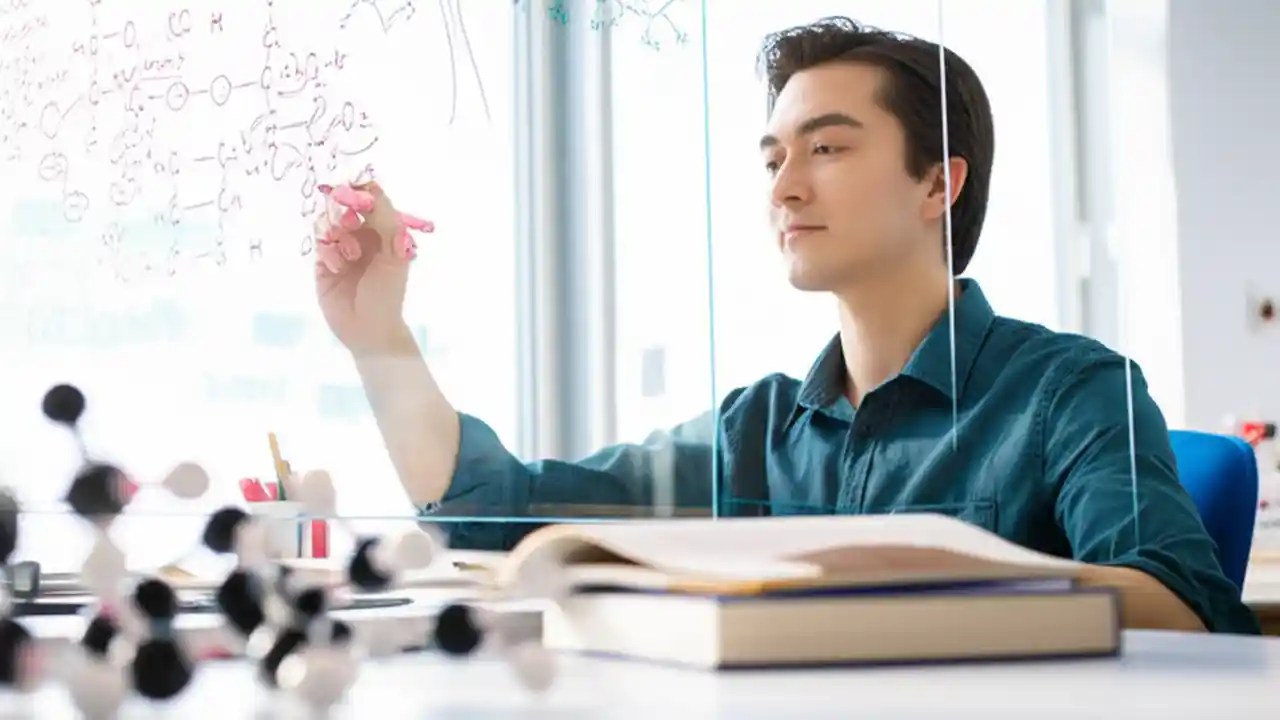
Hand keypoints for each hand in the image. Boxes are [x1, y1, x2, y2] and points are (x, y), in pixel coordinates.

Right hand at [312, 181, 433, 354]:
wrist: (368, 328)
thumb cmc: (388, 293)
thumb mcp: (394, 254)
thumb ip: (386, 220)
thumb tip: (374, 187)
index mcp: (383, 231)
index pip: (370, 200)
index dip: (360, 191)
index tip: (353, 189)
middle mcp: (361, 236)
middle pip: (345, 206)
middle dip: (344, 210)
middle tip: (349, 222)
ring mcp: (340, 248)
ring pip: (329, 221)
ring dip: (337, 232)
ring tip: (349, 254)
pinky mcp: (323, 262)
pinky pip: (319, 242)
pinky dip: (327, 250)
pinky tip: (337, 266)